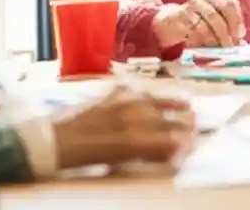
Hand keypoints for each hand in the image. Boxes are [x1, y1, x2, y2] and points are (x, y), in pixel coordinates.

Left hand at [51, 84, 196, 168]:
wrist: (53, 141)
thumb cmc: (85, 157)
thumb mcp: (119, 159)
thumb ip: (145, 151)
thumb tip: (168, 148)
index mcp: (136, 138)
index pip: (170, 138)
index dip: (185, 140)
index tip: (194, 140)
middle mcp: (133, 117)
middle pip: (167, 118)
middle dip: (184, 121)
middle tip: (196, 122)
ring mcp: (121, 102)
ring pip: (154, 100)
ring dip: (172, 102)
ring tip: (186, 102)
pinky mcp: (109, 94)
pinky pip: (133, 89)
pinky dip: (145, 92)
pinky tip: (149, 94)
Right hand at [152, 0, 245, 47]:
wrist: (170, 24)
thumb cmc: (198, 23)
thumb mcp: (215, 23)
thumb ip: (228, 30)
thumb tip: (242, 44)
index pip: (231, 3)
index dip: (237, 20)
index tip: (240, 36)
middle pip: (224, 7)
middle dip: (231, 27)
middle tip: (232, 44)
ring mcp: (191, 4)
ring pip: (212, 18)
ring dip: (219, 36)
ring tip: (222, 49)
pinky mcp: (180, 15)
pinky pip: (197, 27)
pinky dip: (205, 39)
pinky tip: (208, 46)